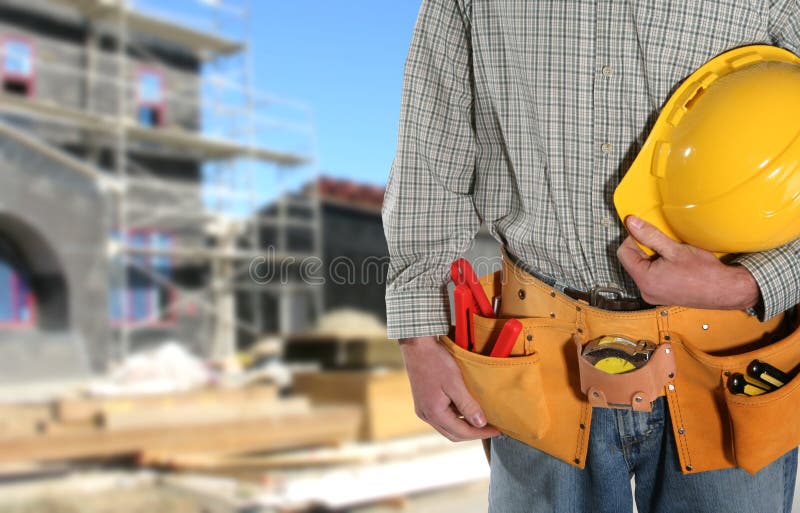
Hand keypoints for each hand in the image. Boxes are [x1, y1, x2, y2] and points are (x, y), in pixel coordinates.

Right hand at [399, 336, 499, 440]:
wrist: (416, 346)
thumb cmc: (436, 361)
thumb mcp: (455, 382)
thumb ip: (467, 405)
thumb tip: (481, 423)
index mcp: (434, 412)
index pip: (461, 432)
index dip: (480, 433)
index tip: (496, 430)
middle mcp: (426, 415)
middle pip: (453, 434)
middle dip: (473, 433)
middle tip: (491, 428)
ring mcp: (423, 410)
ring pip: (447, 427)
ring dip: (464, 426)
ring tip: (481, 419)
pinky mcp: (423, 403)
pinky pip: (442, 418)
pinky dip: (455, 418)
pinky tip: (466, 409)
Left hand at [617, 216, 759, 309]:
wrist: (726, 290)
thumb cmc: (704, 273)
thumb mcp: (674, 249)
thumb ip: (650, 235)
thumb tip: (631, 223)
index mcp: (645, 280)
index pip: (624, 253)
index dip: (633, 239)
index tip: (648, 232)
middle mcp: (646, 291)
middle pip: (632, 261)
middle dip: (645, 248)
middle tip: (665, 243)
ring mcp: (654, 295)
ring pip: (643, 268)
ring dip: (654, 256)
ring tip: (672, 254)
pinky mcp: (662, 295)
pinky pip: (653, 276)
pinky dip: (660, 266)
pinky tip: (675, 263)